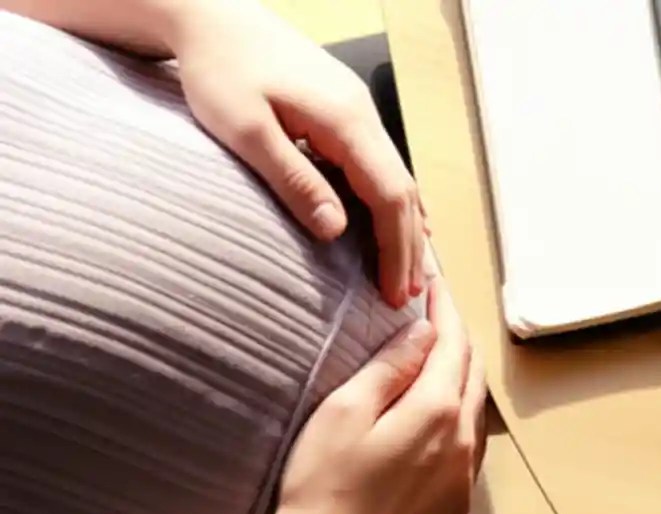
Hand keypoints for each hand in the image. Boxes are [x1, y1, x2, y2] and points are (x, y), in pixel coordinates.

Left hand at [167, 0, 425, 307]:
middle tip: (405, 296)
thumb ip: (295, 180)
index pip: (390, 196)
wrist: (211, 16)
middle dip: (407, 247)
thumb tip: (337, 231)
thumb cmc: (220, 70)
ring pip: (396, 178)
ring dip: (403, 228)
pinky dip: (393, 202)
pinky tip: (398, 223)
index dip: (395, 248)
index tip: (393, 292)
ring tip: (405, 271)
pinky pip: (381, 164)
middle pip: (402, 191)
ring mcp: (357, 110)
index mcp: (346, 121)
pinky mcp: (343, 110)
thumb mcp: (247, 131)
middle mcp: (363, 115)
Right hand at [271, 280, 486, 513]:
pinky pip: (470, 447)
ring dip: (462, 378)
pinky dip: (461, 416)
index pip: (453, 343)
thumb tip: (423, 332)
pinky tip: (440, 415)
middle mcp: (464, 443)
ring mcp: (464, 478)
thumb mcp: (344, 412)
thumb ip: (390, 368)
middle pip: (473, 374)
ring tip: (438, 356)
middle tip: (436, 313)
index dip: (445, 309)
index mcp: (438, 411)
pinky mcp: (454, 507)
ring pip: (476, 411)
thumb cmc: (322, 488)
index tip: (434, 284)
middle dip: (458, 338)